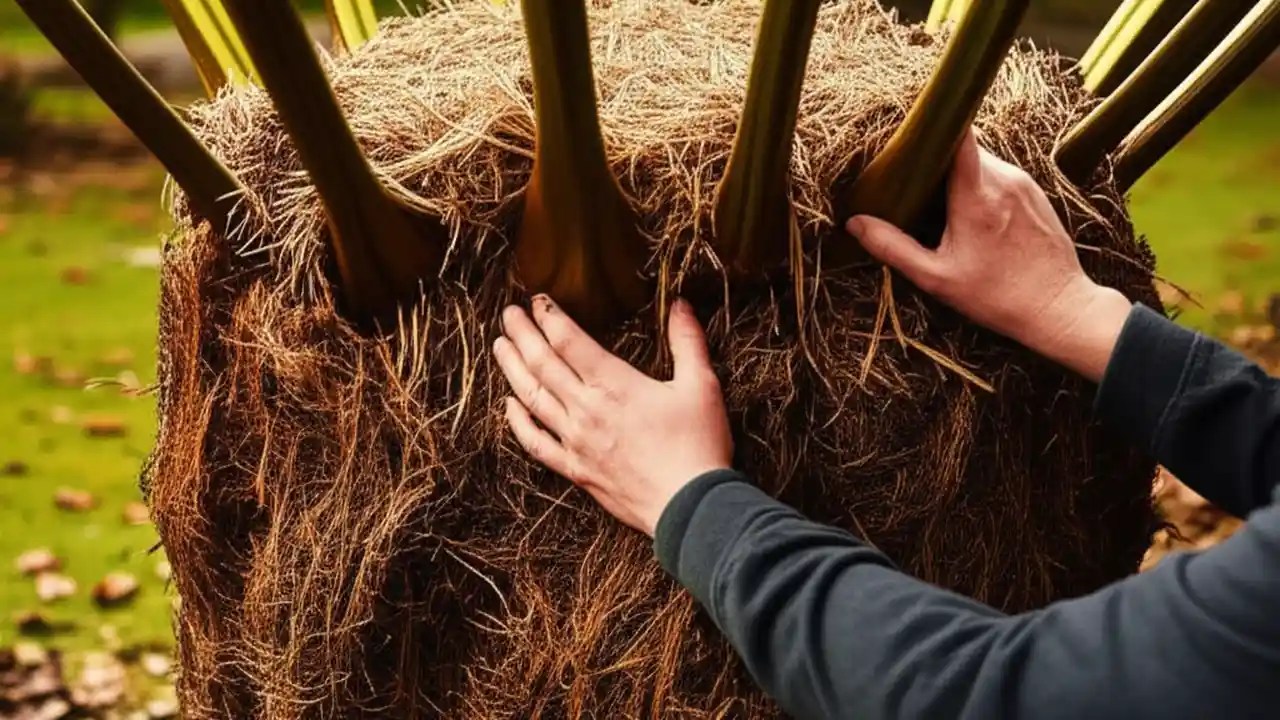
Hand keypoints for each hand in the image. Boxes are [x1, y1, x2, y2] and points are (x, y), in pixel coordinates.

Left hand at [494, 296, 733, 536]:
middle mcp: (586, 409)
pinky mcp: (575, 469)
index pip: (569, 340)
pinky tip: (509, 405)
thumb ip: (688, 341)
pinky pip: (536, 443)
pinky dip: (518, 422)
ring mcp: (576, 441)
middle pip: (542, 363)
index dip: (549, 316)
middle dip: (523, 334)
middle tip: (509, 314)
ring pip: (532, 397)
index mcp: (614, 384)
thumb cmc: (698, 445)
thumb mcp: (701, 385)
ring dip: (512, 368)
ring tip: (500, 346)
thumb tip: (680, 304)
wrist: (690, 507)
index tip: (537, 300)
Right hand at [846, 130, 1132, 381]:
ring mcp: (1023, 183)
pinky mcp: (1035, 193)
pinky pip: (999, 175)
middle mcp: (1002, 179)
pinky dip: (980, 185)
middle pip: (964, 148)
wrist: (1058, 307)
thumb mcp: (936, 277)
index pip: (958, 135)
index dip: (934, 125)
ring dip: (959, 174)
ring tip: (939, 201)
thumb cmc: (996, 296)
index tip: (910, 132)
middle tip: (913, 181)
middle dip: (938, 160)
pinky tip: (971, 217)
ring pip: (982, 161)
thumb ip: (893, 247)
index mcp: (975, 194)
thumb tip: (855, 224)